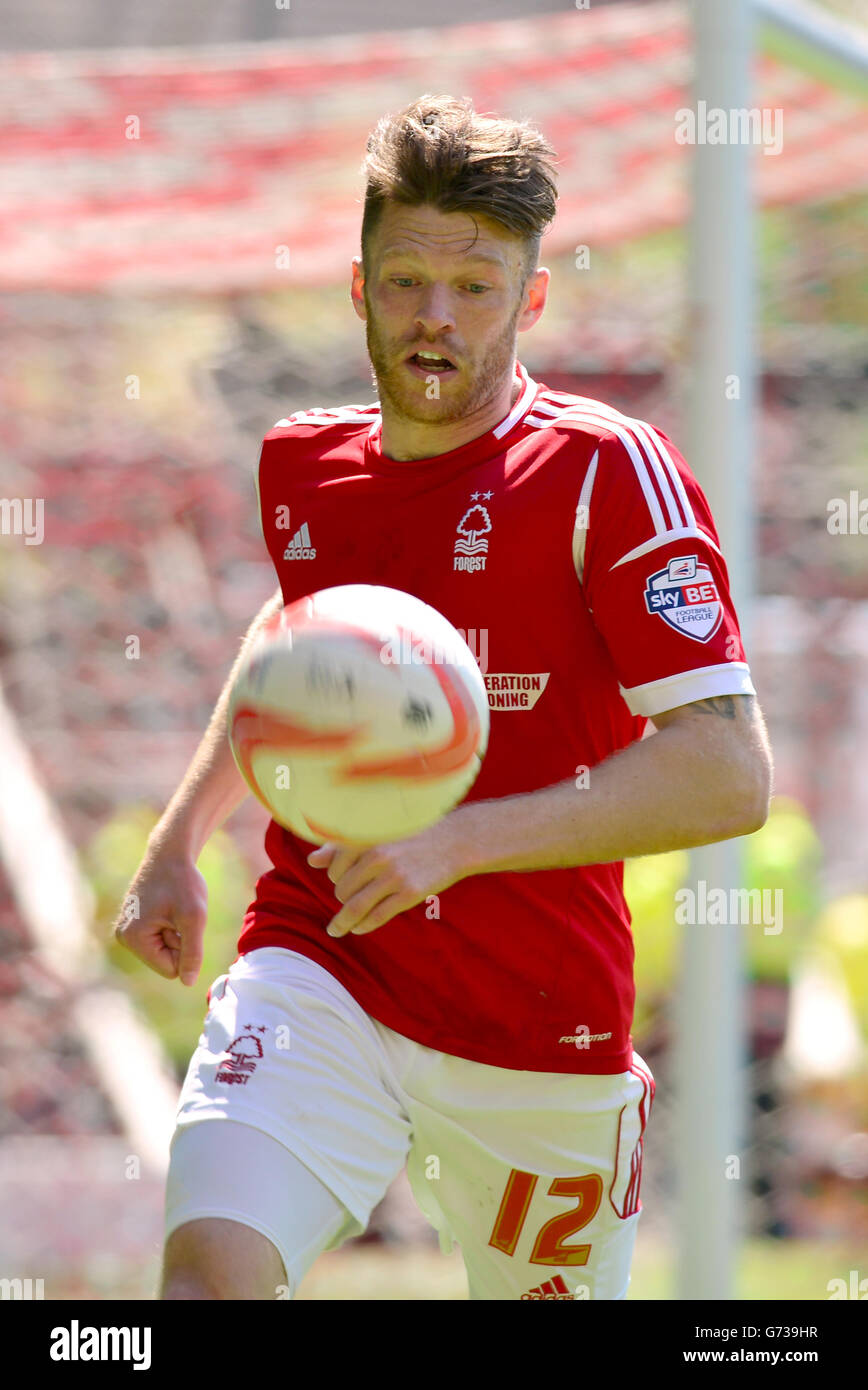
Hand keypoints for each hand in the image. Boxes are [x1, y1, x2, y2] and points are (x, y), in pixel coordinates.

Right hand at [113, 844, 208, 985]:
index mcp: (133, 939)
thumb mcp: (194, 918)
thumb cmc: (183, 882)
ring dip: (176, 931)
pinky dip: (170, 924)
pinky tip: (167, 905)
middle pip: (165, 961)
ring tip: (173, 907)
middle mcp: (123, 937)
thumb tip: (188, 982)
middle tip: (177, 911)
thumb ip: (192, 952)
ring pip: (164, 949)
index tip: (181, 921)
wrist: (170, 853)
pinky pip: (160, 937)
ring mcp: (126, 929)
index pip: (170, 970)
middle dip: (179, 940)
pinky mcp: (134, 922)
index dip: (185, 949)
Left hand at [307, 815, 466, 937]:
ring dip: (343, 921)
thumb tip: (311, 861)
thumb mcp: (378, 833)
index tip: (344, 879)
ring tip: (337, 928)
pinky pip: (376, 916)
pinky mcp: (409, 893)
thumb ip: (342, 846)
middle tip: (352, 896)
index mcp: (367, 838)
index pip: (334, 869)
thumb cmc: (411, 836)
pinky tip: (358, 928)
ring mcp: (394, 875)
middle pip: (343, 889)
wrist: (454, 841)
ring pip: (355, 906)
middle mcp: (377, 855)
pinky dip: (363, 925)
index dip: (336, 877)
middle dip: (343, 897)